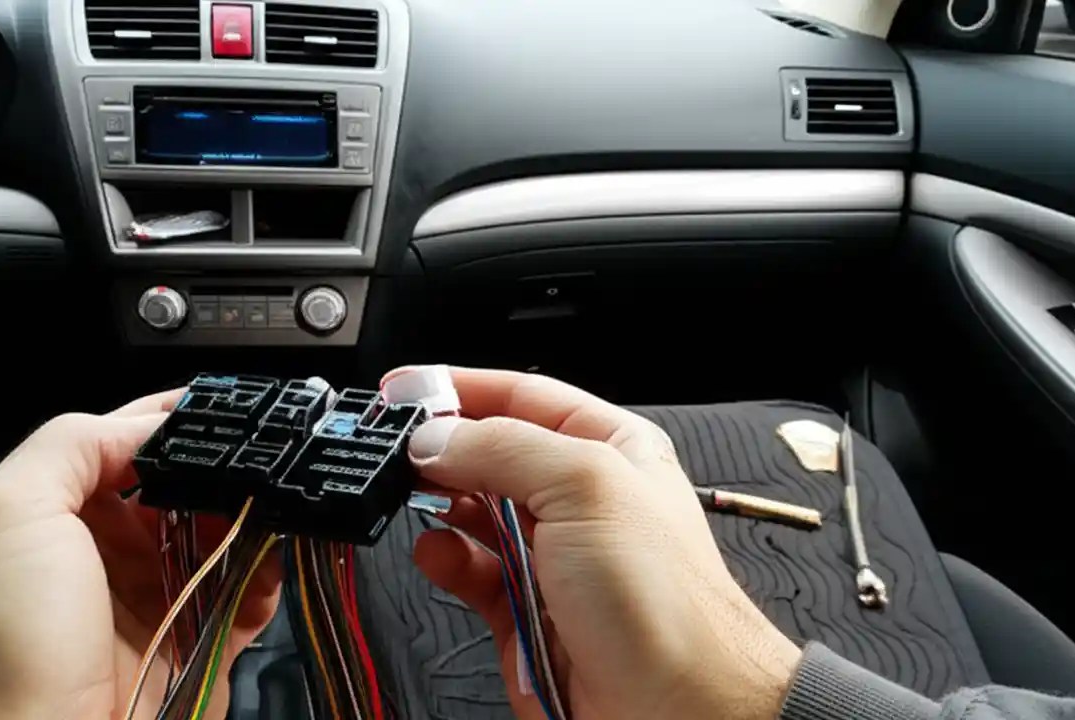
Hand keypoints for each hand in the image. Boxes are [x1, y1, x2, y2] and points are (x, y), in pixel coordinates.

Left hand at [0, 391, 283, 719]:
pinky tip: (277, 559)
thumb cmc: (1, 648)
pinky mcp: (193, 647)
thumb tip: (149, 425)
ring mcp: (150, 602)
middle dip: (222, 466)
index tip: (224, 403)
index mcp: (49, 515)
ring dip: (252, 516)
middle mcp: (99, 554)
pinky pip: (247, 596)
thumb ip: (70, 446)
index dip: (170, 420)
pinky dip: (269, 575)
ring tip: (275, 503)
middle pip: (180, 486)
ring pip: (220, 535)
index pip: (119, 444)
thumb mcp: (5, 514)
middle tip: (261, 453)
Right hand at [404, 368, 800, 719]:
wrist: (677, 710)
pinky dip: (444, 557)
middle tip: (398, 444)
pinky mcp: (525, 609)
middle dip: (444, 445)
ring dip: (440, 501)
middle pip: (493, 450)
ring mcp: (552, 555)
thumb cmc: (667, 603)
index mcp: (610, 449)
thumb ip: (504, 448)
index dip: (463, 387)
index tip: (406, 387)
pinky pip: (469, 570)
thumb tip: (437, 436)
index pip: (524, 397)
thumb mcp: (586, 488)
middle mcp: (581, 498)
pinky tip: (434, 551)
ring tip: (411, 494)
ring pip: (475, 510)